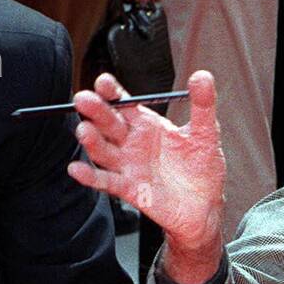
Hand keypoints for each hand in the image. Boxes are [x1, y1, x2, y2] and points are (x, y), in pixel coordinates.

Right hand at [68, 70, 225, 281]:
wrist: (206, 206)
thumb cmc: (202, 169)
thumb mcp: (205, 134)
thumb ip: (202, 105)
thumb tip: (203, 76)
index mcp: (147, 124)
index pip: (124, 103)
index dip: (112, 92)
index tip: (104, 82)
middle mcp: (132, 142)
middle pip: (108, 122)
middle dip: (96, 110)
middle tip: (84, 99)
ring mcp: (128, 165)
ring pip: (103, 150)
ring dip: (92, 141)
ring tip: (84, 131)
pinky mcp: (129, 189)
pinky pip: (106, 181)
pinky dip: (90, 177)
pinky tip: (77, 170)